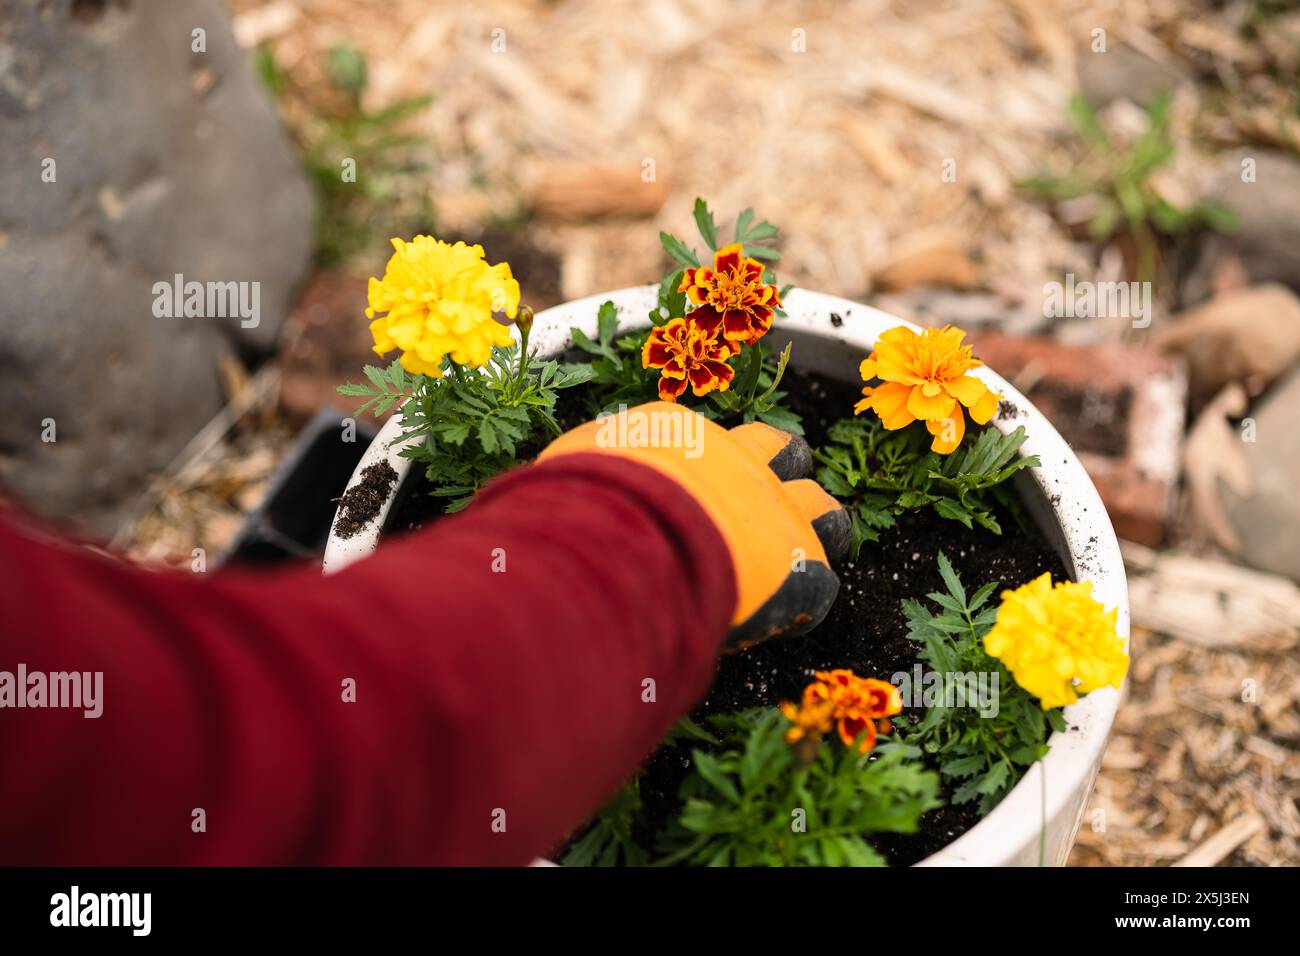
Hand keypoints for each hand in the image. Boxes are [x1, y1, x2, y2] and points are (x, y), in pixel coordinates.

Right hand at [538, 402, 848, 648]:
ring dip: (811, 531)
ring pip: (822, 507)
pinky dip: (805, 600)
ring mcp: (773, 510)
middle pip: (783, 451)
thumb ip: (584, 472)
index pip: (708, 441)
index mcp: (679, 434)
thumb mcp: (570, 468)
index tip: (686, 497)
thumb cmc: (579, 503)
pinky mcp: (797, 564)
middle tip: (752, 515)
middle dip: (777, 477)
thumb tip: (561, 485)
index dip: (703, 472)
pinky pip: (821, 582)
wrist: (621, 534)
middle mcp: (737, 461)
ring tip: (788, 560)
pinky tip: (779, 618)